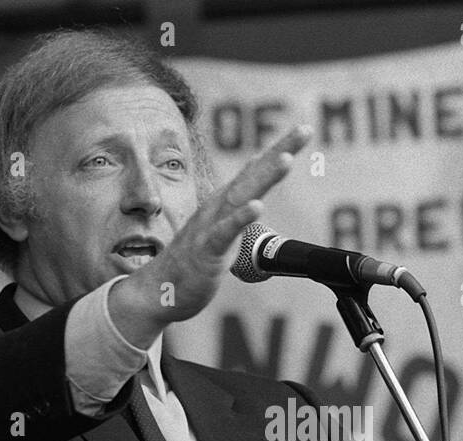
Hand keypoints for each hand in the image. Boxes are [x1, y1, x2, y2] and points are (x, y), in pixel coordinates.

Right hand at [109, 125, 311, 333]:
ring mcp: (210, 227)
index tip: (304, 129)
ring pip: (241, 196)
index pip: (256, 170)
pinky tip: (256, 206)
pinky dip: (240, 218)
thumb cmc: (193, 259)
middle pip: (253, 174)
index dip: (280, 149)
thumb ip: (237, 203)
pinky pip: (224, 233)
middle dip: (280, 151)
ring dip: (264, 177)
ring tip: (287, 159)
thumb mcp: (221, 227)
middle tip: (305, 129)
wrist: (158, 289)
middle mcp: (218, 207)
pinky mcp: (206, 251)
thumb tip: (253, 177)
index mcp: (225, 202)